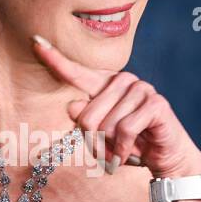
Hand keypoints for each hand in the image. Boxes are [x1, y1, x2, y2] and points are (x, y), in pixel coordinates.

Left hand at [31, 34, 200, 178]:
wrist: (166, 158)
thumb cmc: (131, 145)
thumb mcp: (102, 136)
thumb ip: (86, 120)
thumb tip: (73, 105)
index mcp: (106, 84)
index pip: (77, 72)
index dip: (55, 59)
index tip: (35, 42)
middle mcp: (124, 81)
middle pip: (86, 115)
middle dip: (94, 143)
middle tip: (106, 154)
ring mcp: (142, 89)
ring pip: (106, 126)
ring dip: (110, 149)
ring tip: (119, 154)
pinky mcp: (156, 104)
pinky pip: (125, 130)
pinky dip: (122, 150)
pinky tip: (127, 156)